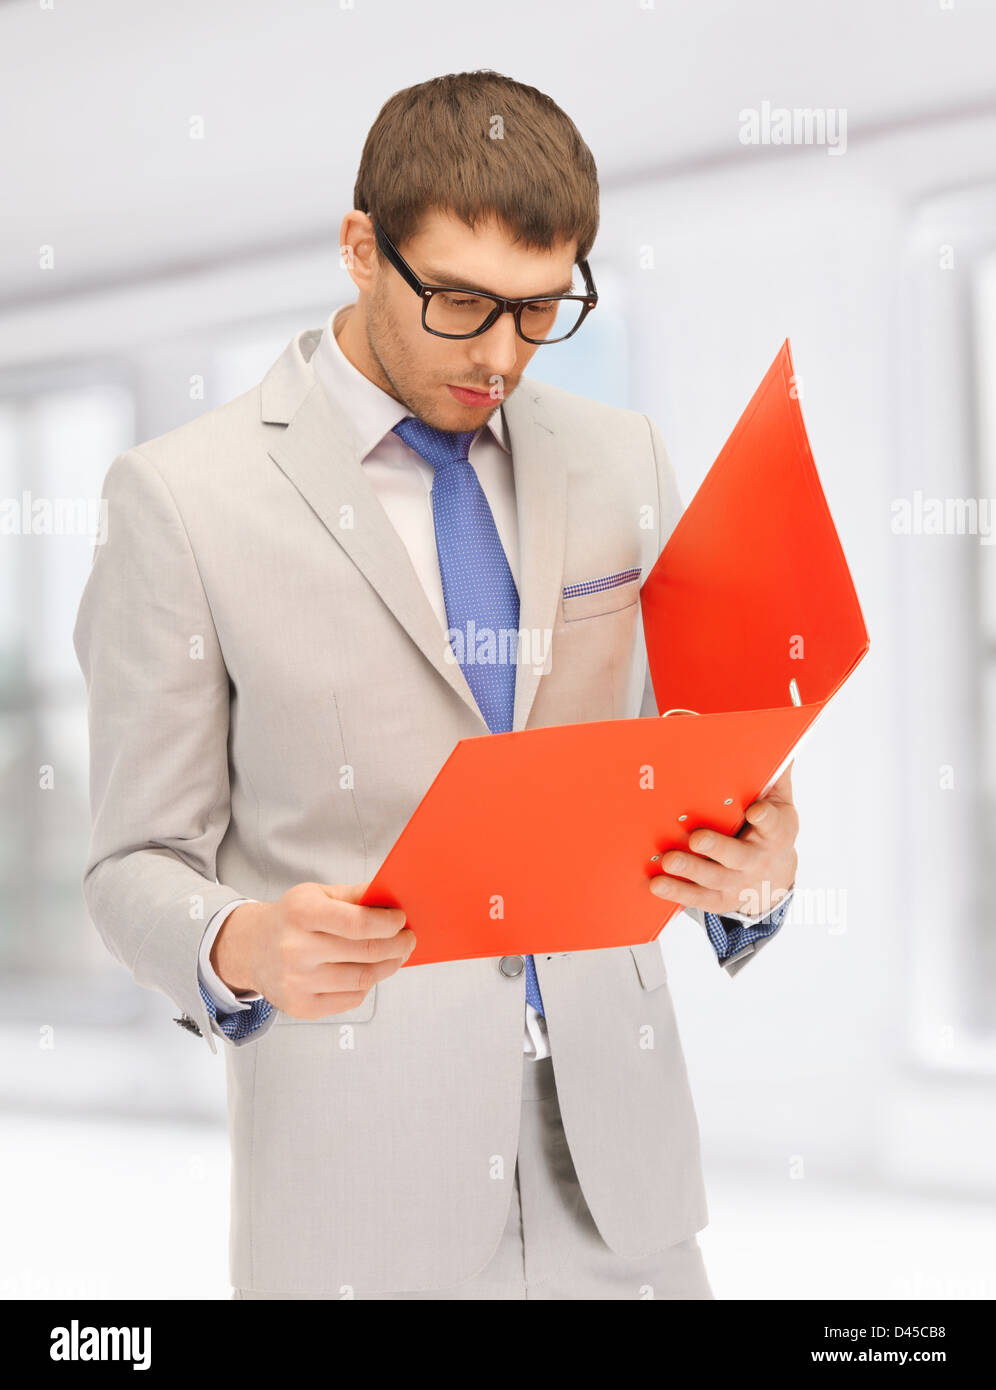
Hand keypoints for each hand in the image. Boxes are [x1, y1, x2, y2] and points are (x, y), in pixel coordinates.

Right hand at [211, 881, 414, 1019]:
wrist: (251, 949)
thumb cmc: (292, 918)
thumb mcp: (317, 894)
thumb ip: (356, 895)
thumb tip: (393, 899)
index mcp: (301, 914)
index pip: (358, 923)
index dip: (389, 923)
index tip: (402, 920)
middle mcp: (295, 950)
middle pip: (366, 952)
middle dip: (398, 945)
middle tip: (408, 939)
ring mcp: (297, 982)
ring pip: (363, 979)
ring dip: (389, 966)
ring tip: (396, 955)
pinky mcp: (301, 1007)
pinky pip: (351, 999)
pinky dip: (367, 985)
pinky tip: (368, 971)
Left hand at [649, 764, 798, 918]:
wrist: (775, 876)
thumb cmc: (769, 827)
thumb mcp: (778, 798)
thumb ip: (771, 769)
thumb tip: (771, 730)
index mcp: (776, 830)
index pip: (773, 823)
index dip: (765, 817)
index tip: (755, 809)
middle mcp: (757, 859)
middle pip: (738, 856)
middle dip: (717, 847)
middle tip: (697, 838)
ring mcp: (738, 882)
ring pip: (714, 879)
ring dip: (690, 870)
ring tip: (668, 860)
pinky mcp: (720, 899)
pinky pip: (698, 898)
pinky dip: (677, 892)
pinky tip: (657, 883)